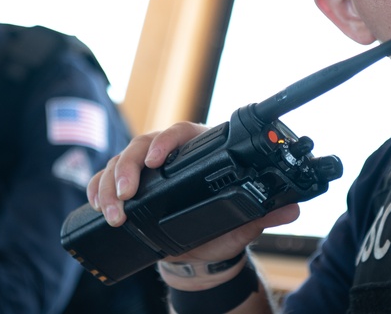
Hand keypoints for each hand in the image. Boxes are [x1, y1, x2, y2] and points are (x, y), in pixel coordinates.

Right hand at [86, 121, 300, 264]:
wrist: (197, 256)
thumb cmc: (218, 232)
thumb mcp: (240, 226)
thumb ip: (264, 215)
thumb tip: (294, 207)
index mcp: (198, 154)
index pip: (182, 133)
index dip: (167, 142)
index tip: (158, 162)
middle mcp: (168, 156)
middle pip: (142, 145)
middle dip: (130, 169)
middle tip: (128, 195)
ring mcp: (144, 171)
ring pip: (120, 162)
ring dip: (111, 185)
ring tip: (114, 214)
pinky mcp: (126, 187)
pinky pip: (105, 179)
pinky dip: (97, 190)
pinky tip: (96, 205)